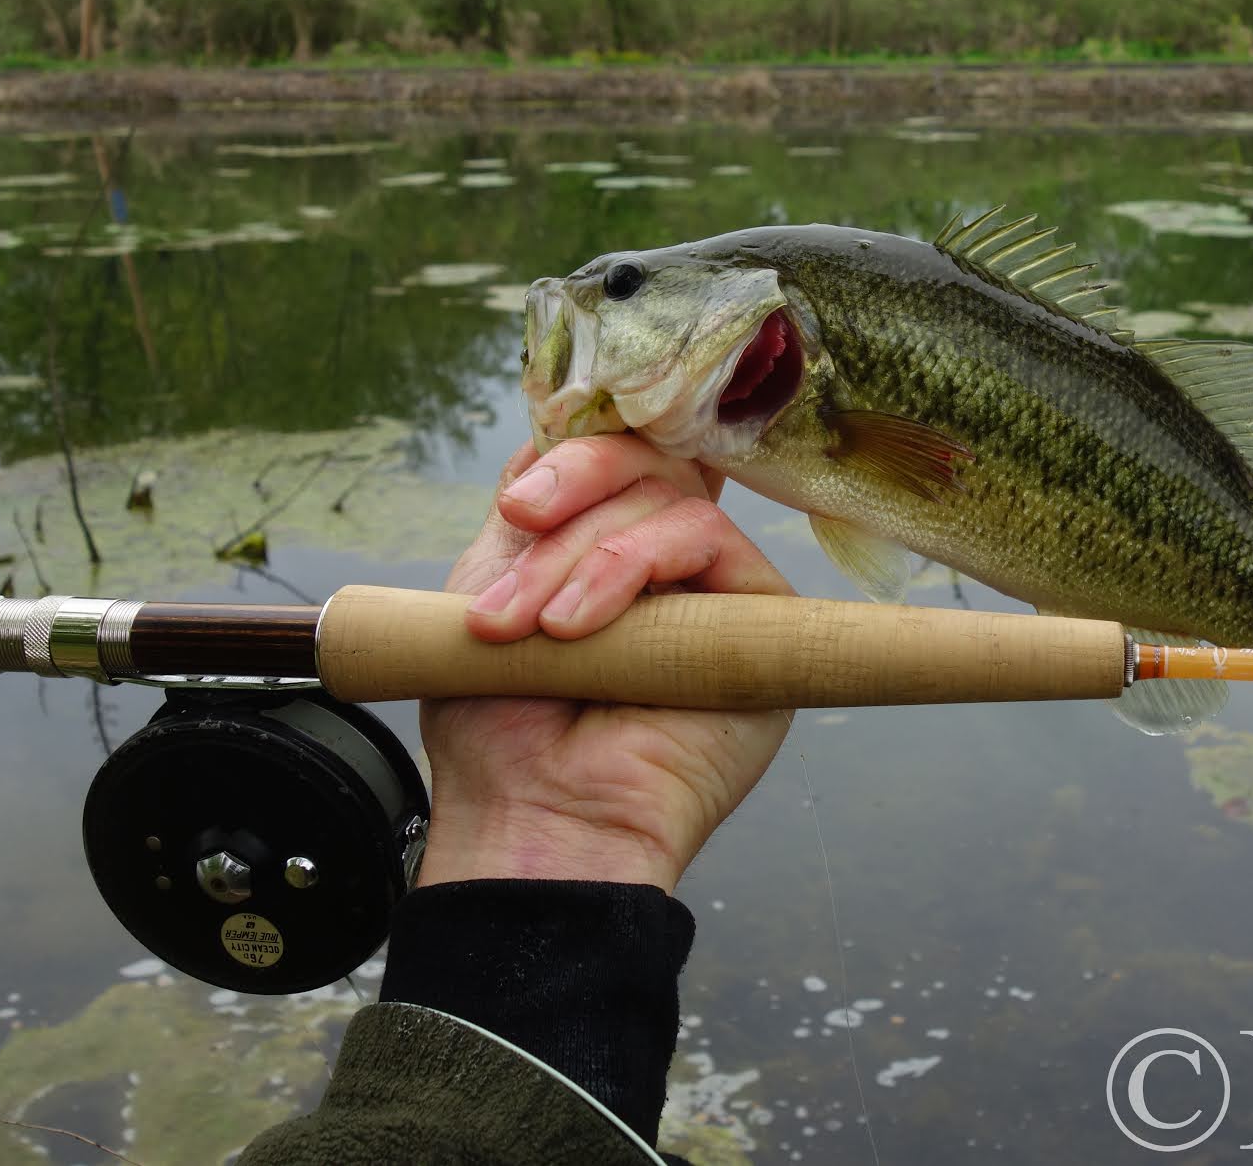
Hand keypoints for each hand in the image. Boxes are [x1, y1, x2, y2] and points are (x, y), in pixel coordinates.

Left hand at [415, 435, 794, 892]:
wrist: (534, 815)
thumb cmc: (501, 729)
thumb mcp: (490, 591)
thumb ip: (531, 514)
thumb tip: (549, 437)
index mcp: (606, 555)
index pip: (617, 462)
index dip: (574, 454)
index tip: (517, 498)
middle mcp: (670, 571)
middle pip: (649, 465)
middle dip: (572, 491)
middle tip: (517, 540)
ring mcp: (718, 595)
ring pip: (669, 503)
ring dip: (584, 553)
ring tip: (537, 626)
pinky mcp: (761, 623)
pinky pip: (711, 541)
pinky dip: (634, 565)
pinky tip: (582, 627)